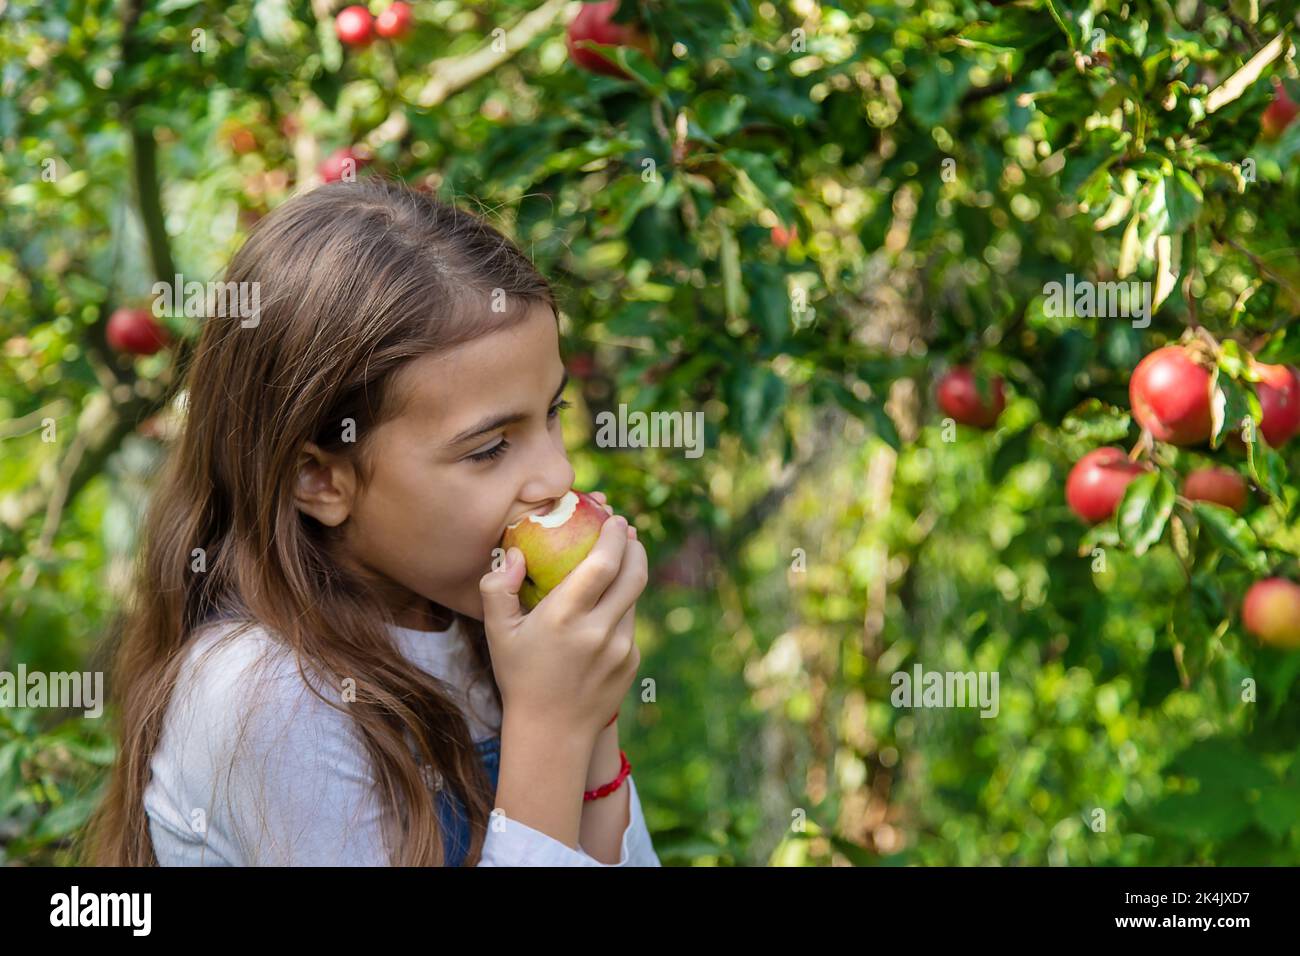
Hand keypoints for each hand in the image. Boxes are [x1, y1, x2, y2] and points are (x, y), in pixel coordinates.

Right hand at [479, 500, 645, 743]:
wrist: (551, 733)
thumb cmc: (519, 677)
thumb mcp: (498, 633)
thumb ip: (498, 588)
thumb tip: (515, 554)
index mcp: (565, 617)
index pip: (603, 563)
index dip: (615, 536)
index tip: (615, 519)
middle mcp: (599, 631)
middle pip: (634, 574)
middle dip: (635, 546)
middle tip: (627, 531)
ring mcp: (620, 648)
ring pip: (634, 598)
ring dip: (630, 574)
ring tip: (619, 561)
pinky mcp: (632, 662)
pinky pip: (630, 625)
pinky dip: (622, 609)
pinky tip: (606, 609)